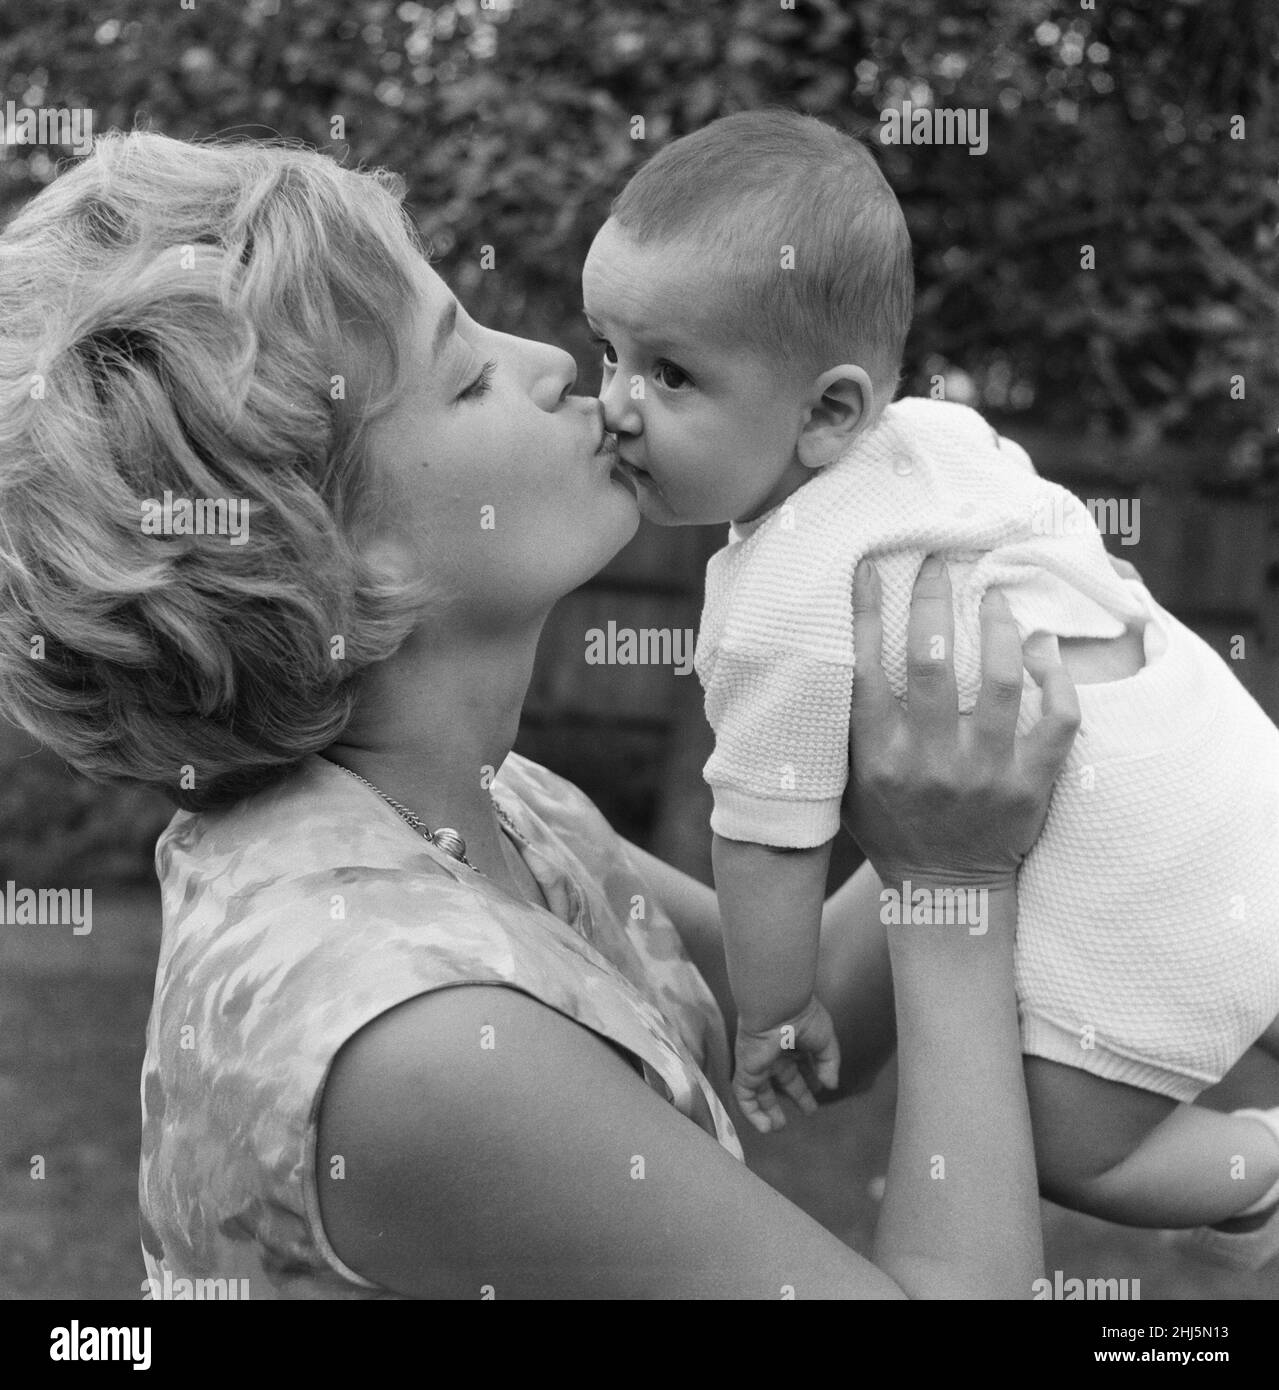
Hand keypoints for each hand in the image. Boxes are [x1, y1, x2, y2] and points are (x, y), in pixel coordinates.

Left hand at [733, 996, 840, 1133]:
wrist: (777, 1007)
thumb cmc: (803, 1017)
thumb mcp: (825, 1040)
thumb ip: (829, 1063)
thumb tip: (831, 1085)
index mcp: (792, 1040)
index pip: (802, 1063)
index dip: (812, 1078)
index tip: (822, 1089)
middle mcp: (774, 1051)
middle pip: (784, 1077)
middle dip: (796, 1094)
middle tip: (809, 1111)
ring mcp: (759, 1061)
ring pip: (760, 1089)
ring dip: (768, 1109)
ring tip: (777, 1127)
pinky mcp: (746, 1069)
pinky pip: (745, 1095)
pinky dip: (752, 1113)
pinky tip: (766, 1128)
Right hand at [841, 555, 1079, 891]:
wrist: (947, 890)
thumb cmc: (890, 826)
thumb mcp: (848, 784)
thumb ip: (843, 729)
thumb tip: (832, 653)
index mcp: (878, 758)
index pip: (865, 671)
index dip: (864, 613)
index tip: (871, 565)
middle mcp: (928, 762)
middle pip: (931, 663)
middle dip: (934, 600)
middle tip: (941, 561)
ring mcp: (983, 774)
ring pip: (997, 681)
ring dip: (998, 626)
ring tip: (996, 595)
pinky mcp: (1030, 785)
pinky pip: (1056, 719)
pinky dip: (1055, 677)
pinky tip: (1044, 647)